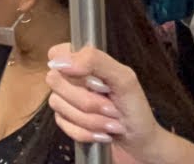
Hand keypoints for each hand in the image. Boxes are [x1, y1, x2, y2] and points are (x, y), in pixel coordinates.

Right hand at [46, 44, 164, 160]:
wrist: (139, 141)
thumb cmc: (135, 107)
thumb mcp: (124, 78)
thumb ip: (95, 61)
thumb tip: (59, 62)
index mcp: (83, 63)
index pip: (57, 53)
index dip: (69, 66)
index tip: (95, 82)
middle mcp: (70, 80)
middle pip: (54, 80)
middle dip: (87, 100)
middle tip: (111, 107)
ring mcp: (64, 100)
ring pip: (59, 105)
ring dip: (92, 120)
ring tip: (112, 123)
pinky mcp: (63, 121)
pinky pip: (65, 126)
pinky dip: (88, 133)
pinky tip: (103, 134)